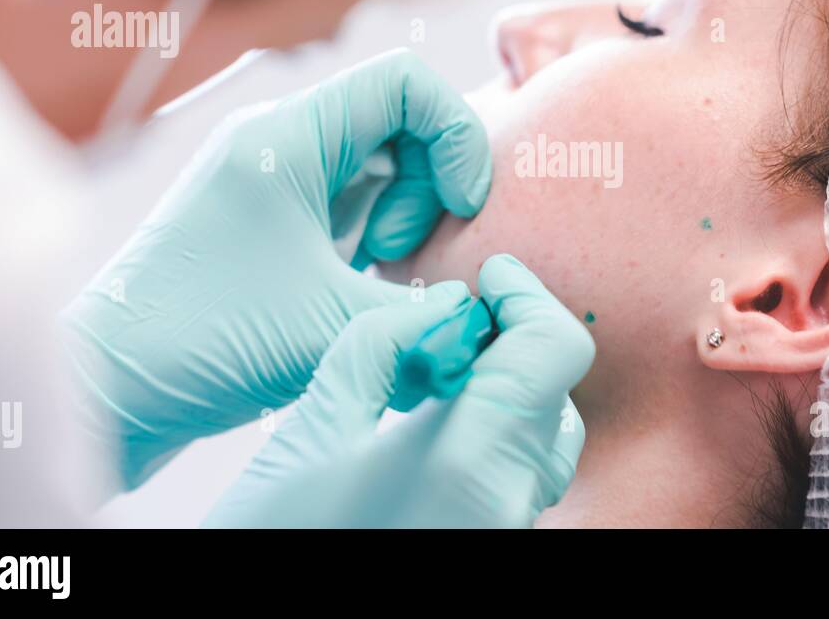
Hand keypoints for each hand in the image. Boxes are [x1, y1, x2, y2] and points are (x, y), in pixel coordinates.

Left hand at [63, 49, 490, 488]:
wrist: (106, 392)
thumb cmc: (199, 344)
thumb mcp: (331, 327)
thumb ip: (426, 313)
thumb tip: (480, 308)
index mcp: (288, 137)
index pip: (406, 81)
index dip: (457, 135)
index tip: (465, 206)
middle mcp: (280, 143)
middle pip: (400, 124)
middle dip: (428, 190)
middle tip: (398, 255)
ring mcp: (272, 181)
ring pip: (379, 166)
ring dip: (404, 217)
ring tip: (376, 275)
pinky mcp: (269, 221)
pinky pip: (350, 202)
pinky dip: (374, 237)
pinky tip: (358, 289)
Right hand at [203, 255, 595, 527]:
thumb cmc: (273, 540)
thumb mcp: (309, 431)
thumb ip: (379, 350)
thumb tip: (440, 308)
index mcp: (471, 461)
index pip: (555, 350)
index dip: (525, 296)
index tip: (486, 278)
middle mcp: (508, 504)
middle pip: (554, 396)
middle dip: (511, 345)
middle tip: (449, 329)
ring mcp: (505, 536)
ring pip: (541, 443)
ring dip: (505, 394)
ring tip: (433, 380)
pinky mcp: (489, 549)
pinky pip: (517, 482)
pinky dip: (493, 440)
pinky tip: (431, 433)